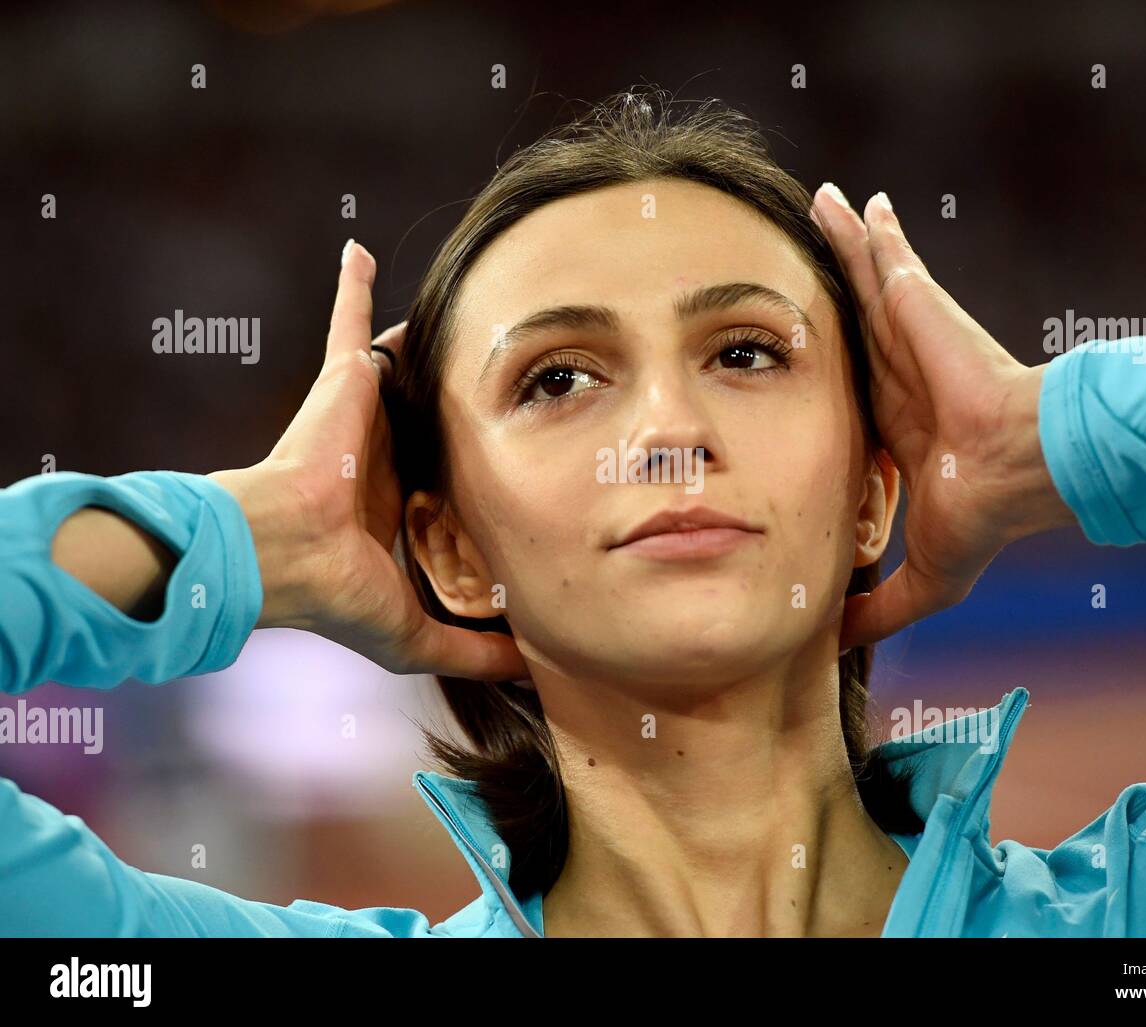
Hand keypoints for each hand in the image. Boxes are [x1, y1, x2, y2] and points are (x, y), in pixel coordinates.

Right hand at [209, 241, 527, 679]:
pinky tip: (358, 249)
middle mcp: (387, 453)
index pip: (446, 475)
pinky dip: (350, 286)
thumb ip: (473, 652)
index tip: (518, 458)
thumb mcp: (416, 637)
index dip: (476, 467)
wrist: (286, 555)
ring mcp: (366, 414)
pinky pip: (348, 322)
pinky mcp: (345, 382)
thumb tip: (532, 669)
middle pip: (436, 414)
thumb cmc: (338, 595)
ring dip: (429, 340)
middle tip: (516, 371)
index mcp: (399, 503)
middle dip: (465, 396)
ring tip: (470, 302)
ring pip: (406, 366)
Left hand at [812, 186, 1075, 645]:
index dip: (817, 386)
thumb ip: (881, 605)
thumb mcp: (926, 574)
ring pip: (858, 286)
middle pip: (845, 330)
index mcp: (896, 428)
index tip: (783, 380)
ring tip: (808, 217)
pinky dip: (868, 229)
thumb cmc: (984, 514)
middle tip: (775, 286)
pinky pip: (886, 258)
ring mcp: (907, 339)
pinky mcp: (917, 307)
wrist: (1017, 467)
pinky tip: (846, 200)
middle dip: (818, 305)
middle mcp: (896, 377)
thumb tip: (838, 642)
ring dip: (835, 253)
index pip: (846, 397)